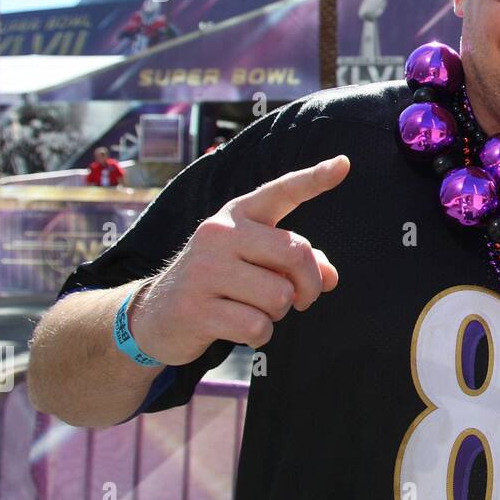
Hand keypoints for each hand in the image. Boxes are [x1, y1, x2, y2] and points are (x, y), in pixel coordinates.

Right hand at [130, 155, 348, 364]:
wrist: (155, 315)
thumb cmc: (219, 282)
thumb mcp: (254, 263)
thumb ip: (295, 263)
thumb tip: (330, 277)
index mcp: (238, 214)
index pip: (282, 191)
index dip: (315, 178)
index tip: (344, 163)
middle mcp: (219, 233)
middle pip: (296, 253)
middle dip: (309, 285)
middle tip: (302, 300)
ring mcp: (204, 270)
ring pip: (279, 296)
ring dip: (278, 313)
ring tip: (254, 310)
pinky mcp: (196, 308)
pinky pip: (258, 326)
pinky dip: (260, 336)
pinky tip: (240, 329)